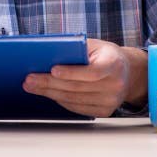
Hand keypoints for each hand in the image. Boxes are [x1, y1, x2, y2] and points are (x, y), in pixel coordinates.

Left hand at [21, 38, 147, 116]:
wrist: (127, 72)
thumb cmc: (104, 54)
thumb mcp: (94, 45)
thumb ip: (76, 48)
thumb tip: (47, 53)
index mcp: (114, 64)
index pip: (92, 71)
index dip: (72, 72)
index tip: (53, 69)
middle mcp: (115, 85)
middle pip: (77, 87)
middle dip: (49, 83)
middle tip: (29, 79)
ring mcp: (111, 101)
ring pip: (74, 99)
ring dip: (49, 93)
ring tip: (32, 86)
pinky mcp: (104, 111)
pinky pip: (77, 107)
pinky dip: (60, 100)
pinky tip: (47, 93)